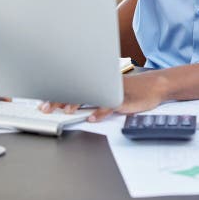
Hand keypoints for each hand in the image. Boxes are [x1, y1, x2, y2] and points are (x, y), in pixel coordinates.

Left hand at [39, 70, 167, 122]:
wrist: (155, 86)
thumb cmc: (133, 91)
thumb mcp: (110, 92)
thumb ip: (93, 97)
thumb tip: (72, 104)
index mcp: (99, 81)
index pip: (75, 85)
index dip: (57, 94)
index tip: (44, 101)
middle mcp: (103, 84)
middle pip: (78, 89)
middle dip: (60, 99)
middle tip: (47, 108)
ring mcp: (113, 91)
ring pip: (91, 95)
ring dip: (77, 103)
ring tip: (66, 111)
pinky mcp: (124, 99)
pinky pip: (110, 105)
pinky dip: (100, 112)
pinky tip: (92, 117)